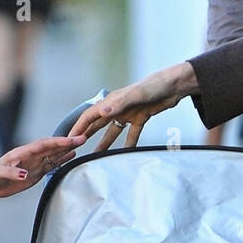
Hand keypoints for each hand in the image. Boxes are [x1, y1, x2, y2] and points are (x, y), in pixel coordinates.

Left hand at [0, 135, 86, 200]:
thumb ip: (10, 173)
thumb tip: (23, 174)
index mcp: (22, 153)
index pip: (43, 145)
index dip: (57, 142)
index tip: (70, 140)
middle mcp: (30, 156)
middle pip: (51, 147)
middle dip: (67, 142)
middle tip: (83, 138)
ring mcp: (34, 163)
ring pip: (53, 154)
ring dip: (67, 149)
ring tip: (81, 143)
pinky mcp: (35, 172)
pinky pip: (51, 164)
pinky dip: (62, 159)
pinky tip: (71, 156)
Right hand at [71, 63, 197, 151]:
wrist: (173, 86)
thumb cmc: (154, 86)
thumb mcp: (136, 94)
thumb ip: (119, 104)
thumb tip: (101, 113)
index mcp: (112, 102)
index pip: (90, 115)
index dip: (79, 126)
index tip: (69, 138)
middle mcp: (117, 108)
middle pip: (97, 124)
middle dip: (86, 135)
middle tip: (77, 148)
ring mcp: (128, 114)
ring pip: (112, 131)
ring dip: (105, 143)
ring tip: (97, 156)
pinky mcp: (140, 118)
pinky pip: (131, 134)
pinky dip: (128, 144)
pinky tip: (124, 155)